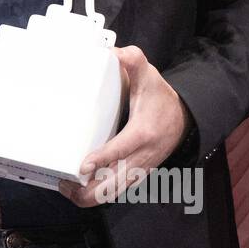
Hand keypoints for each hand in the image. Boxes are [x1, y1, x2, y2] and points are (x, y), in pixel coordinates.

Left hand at [57, 44, 190, 207]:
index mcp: (143, 133)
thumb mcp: (150, 76)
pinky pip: (116, 191)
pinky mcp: (137, 175)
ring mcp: (139, 169)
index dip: (102, 159)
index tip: (82, 166)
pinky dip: (98, 194)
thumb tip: (114, 51)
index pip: (122, 149)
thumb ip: (134, 61)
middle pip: (114, 184)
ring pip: (113, 194)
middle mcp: (142, 157)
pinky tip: (78, 188)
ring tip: (65, 187)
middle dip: (88, 190)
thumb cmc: (160, 97)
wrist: (184, 119)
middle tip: (63, 182)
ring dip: (89, 196)